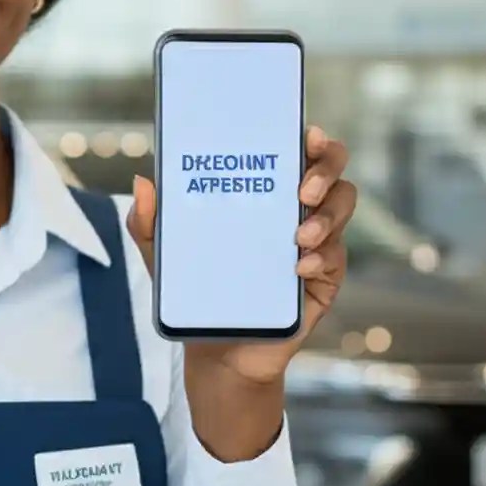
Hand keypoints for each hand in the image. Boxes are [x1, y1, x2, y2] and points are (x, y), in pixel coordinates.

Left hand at [127, 127, 356, 458]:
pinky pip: (336, 259)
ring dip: (326, 216)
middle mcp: (297, 209)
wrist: (215, 351)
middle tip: (303, 189)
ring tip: (299, 235)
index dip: (311, 138)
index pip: (299, 152)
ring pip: (343, 208)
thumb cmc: (196, 290)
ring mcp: (317, 243)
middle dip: (327, 169)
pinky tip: (298, 268)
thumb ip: (148, 223)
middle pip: (334, 170)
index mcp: (266, 192)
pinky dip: (320, 259)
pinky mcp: (325, 279)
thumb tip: (142, 183)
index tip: (304, 135)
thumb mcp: (164, 256)